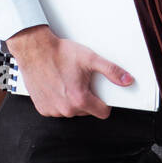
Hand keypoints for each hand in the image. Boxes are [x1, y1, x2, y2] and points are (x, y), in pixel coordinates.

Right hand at [5, 24, 133, 118]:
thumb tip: (126, 80)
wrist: (34, 49)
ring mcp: (53, 110)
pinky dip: (58, 101)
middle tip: (79, 81)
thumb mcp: (90, 59)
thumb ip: (111, 71)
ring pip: (71, 111)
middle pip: (87, 111)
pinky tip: (56, 86)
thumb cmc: (58, 53)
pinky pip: (56, 110)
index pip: (103, 113)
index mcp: (80, 99)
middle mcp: (66, 109)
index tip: (99, 93)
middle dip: (86, 98)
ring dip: (71, 100)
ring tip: (66, 82)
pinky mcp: (43, 109)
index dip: (104, 102)